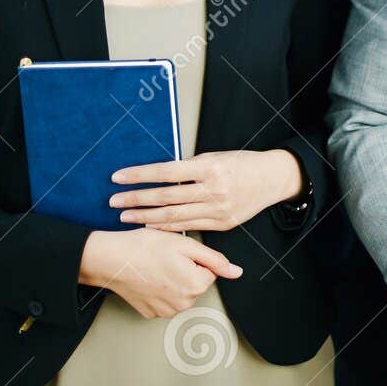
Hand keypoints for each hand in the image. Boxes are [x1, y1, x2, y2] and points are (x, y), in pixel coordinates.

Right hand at [77, 228, 241, 317]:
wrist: (110, 259)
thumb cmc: (144, 248)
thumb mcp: (185, 245)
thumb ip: (215, 260)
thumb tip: (236, 272)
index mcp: (195, 286)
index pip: (209, 270)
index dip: (194, 258)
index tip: (177, 254)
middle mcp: (182, 304)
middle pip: (196, 283)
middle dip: (186, 269)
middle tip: (165, 258)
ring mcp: (166, 311)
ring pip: (182, 291)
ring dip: (173, 279)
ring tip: (155, 267)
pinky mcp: (151, 313)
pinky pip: (166, 299)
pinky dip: (160, 289)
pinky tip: (148, 278)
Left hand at [109, 149, 301, 232]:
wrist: (273, 179)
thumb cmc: (242, 164)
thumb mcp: (216, 157)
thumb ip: (190, 168)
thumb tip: (159, 175)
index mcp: (210, 167)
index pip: (166, 172)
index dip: (140, 175)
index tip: (118, 177)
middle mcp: (213, 190)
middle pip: (166, 197)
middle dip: (136, 200)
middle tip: (114, 201)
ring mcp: (218, 209)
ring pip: (174, 216)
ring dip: (146, 217)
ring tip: (126, 217)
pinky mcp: (222, 224)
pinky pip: (189, 227)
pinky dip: (167, 228)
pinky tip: (151, 226)